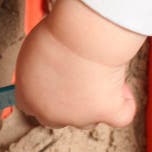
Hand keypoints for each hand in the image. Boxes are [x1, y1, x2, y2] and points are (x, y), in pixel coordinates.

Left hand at [15, 0, 145, 128]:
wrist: (82, 35)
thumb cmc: (58, 34)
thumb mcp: (32, 51)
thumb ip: (37, 70)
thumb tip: (49, 69)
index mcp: (26, 96)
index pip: (32, 106)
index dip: (48, 95)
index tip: (57, 81)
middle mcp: (48, 113)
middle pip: (58, 118)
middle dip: (69, 103)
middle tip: (80, 77)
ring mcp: (77, 117)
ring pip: (89, 118)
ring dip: (96, 100)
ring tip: (101, 71)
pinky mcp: (104, 113)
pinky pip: (120, 116)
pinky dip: (124, 104)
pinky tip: (122, 88)